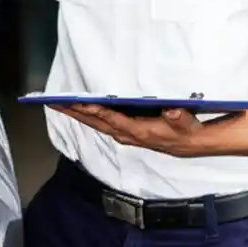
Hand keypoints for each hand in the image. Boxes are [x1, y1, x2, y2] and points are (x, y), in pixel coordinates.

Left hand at [53, 105, 205, 157]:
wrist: (191, 144)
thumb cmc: (187, 130)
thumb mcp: (186, 123)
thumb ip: (178, 117)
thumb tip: (171, 111)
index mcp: (139, 131)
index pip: (114, 120)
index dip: (99, 111)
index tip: (83, 103)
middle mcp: (127, 134)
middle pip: (97, 123)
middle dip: (76, 113)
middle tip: (56, 102)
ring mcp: (125, 134)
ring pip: (96, 124)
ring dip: (78, 114)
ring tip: (60, 104)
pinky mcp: (125, 132)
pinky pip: (102, 124)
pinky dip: (88, 117)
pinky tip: (78, 110)